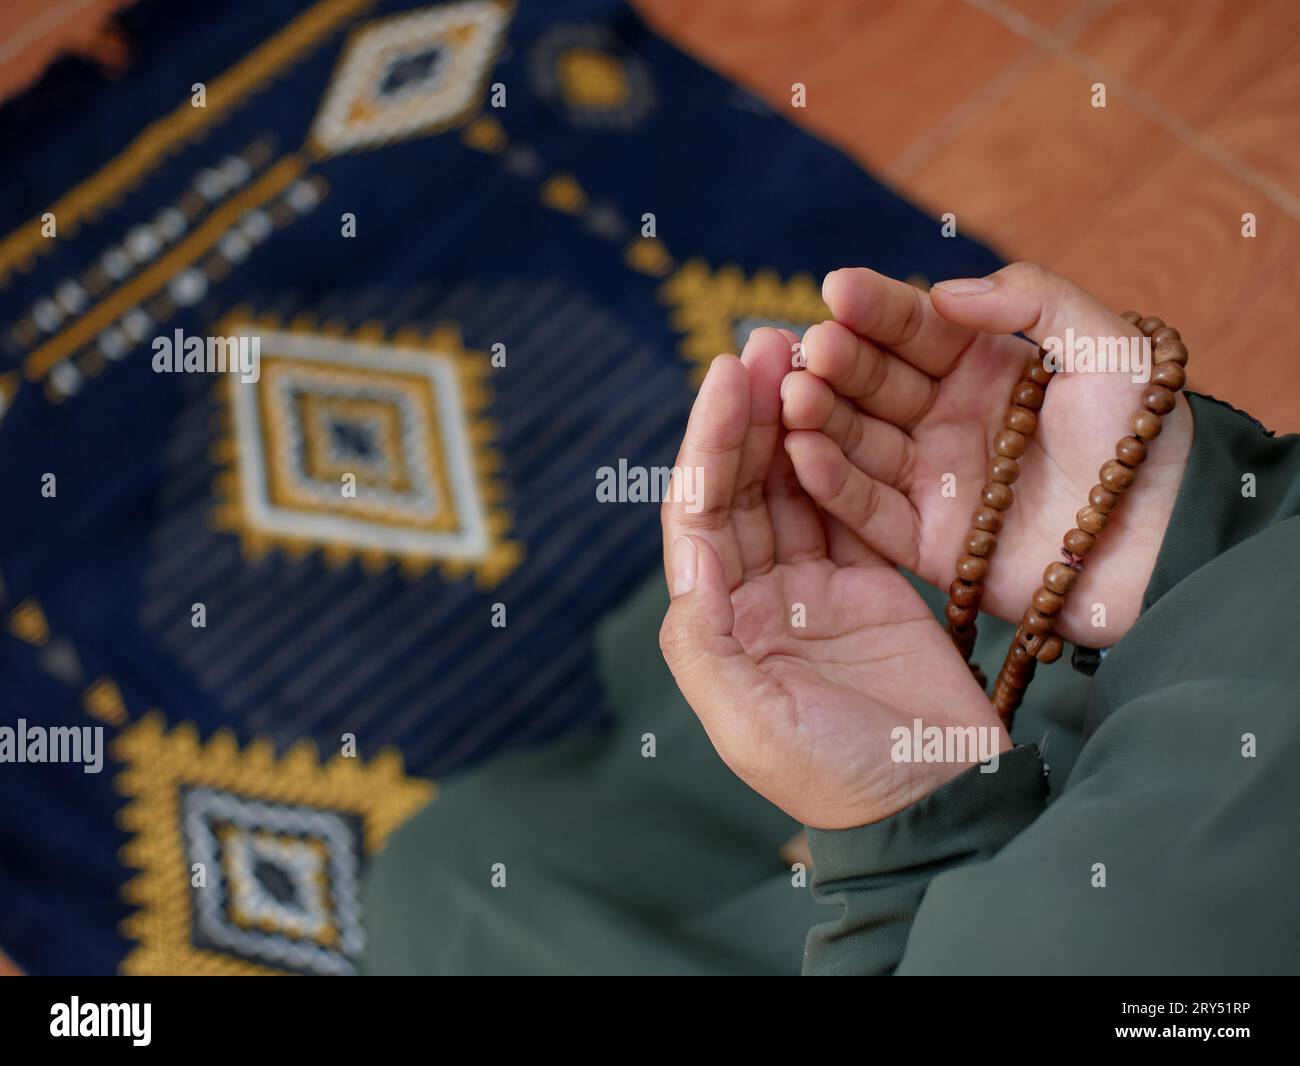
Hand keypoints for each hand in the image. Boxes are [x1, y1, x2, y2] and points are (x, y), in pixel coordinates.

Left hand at [659, 328, 1008, 829]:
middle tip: (763, 339)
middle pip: (742, 487)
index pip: (700, 514)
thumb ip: (706, 636)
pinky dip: (844, 458)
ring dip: (791, 422)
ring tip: (799, 351)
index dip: (709, 444)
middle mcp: (755, 597)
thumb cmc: (835, 777)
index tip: (725, 375)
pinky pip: (849, 507)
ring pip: (793, 486)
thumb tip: (689, 541)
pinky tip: (843, 407)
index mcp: (717, 625)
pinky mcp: (871, 584)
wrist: (933, 804)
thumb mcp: (751, 721)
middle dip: (747, 414)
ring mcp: (815, 586)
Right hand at [780, 262, 1192, 644]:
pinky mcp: (925, 541)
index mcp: (982, 366)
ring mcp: (931, 480)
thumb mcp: (1108, 346)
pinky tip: (801, 452)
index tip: (837, 288)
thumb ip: (1033, 298)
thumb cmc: (1146, 439)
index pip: (914, 328)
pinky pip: (868, 509)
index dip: (876, 308)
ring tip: (794, 397)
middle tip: (810, 348)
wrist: (1172, 543)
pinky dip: (832, 483)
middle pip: (874, 384)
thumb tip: (944, 293)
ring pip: (859, 442)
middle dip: (838, 363)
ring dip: (821, 419)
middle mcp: (945, 419)